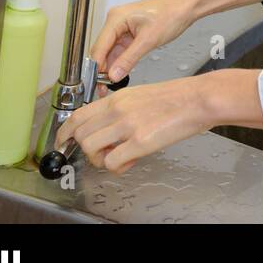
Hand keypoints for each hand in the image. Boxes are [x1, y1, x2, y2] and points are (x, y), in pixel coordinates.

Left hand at [55, 75, 221, 174]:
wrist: (199, 99)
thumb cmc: (178, 97)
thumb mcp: (141, 95)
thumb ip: (121, 110)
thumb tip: (110, 130)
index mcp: (118, 98)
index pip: (78, 115)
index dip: (65, 132)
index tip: (63, 142)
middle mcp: (118, 110)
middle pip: (81, 135)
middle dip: (87, 150)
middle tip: (102, 154)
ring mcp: (127, 125)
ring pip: (91, 148)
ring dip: (100, 159)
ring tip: (118, 157)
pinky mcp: (140, 141)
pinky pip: (112, 162)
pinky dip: (117, 167)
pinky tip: (131, 161)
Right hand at [90, 0, 197, 85]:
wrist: (186, 7)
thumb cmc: (171, 14)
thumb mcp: (148, 40)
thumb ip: (129, 59)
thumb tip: (113, 75)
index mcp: (116, 18)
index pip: (99, 47)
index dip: (95, 67)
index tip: (95, 83)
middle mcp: (116, 21)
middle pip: (102, 50)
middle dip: (101, 70)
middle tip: (102, 88)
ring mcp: (122, 27)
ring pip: (111, 52)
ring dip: (110, 68)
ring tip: (108, 86)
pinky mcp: (130, 33)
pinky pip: (120, 50)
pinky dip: (119, 62)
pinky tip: (118, 75)